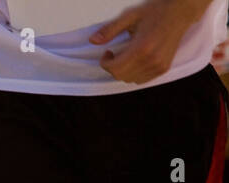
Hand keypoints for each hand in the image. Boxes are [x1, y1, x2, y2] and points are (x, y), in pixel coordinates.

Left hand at [92, 0, 209, 83]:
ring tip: (126, 56)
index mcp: (142, 48)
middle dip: (112, 67)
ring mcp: (159, 66)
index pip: (115, 68)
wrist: (180, 12)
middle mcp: (151, 60)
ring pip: (130, 80)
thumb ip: (110, 29)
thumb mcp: (130, 16)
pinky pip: (141, 80)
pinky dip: (134, 74)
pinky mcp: (164, 68)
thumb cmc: (155, 12)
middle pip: (121, 76)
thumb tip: (92, 41)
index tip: (107, 52)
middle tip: (115, 54)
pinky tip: (135, 61)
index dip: (105, 62)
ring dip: (123, 71)